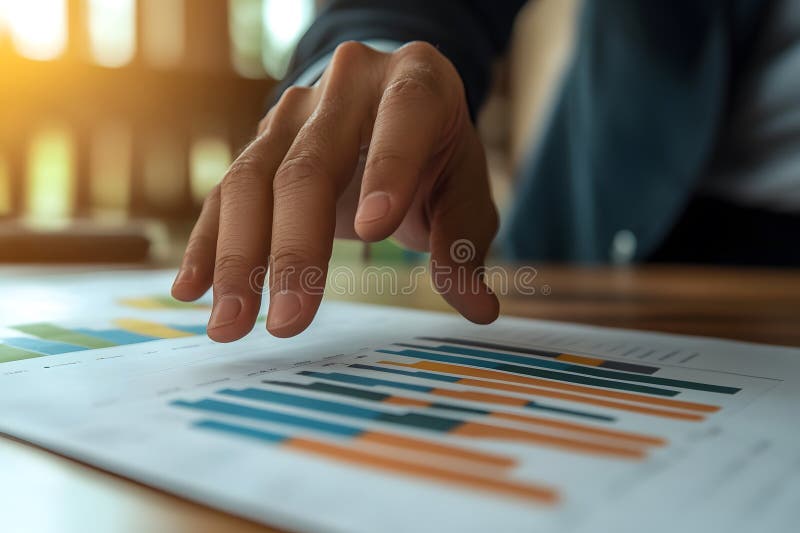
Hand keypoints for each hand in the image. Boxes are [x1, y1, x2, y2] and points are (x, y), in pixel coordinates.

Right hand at [172, 41, 498, 341]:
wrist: (387, 102)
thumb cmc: (435, 148)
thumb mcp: (465, 184)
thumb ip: (465, 240)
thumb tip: (479, 308)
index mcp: (414, 82)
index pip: (402, 119)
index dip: (388, 169)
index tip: (375, 229)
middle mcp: (346, 87)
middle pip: (309, 165)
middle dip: (296, 248)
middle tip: (289, 322)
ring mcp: (292, 114)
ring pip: (252, 181)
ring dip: (238, 259)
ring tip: (231, 325)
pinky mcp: (260, 144)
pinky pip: (225, 194)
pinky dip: (208, 245)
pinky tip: (192, 291)